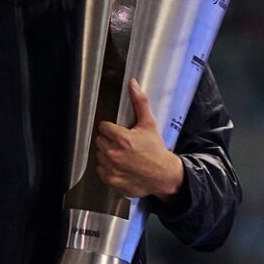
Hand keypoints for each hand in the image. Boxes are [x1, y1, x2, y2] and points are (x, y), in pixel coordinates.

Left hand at [95, 78, 184, 199]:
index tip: (120, 133)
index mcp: (122, 138)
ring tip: (123, 156)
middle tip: (124, 145)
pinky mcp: (111, 180)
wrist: (164, 175)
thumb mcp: (149, 124)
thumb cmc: (156, 149)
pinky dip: (108, 168)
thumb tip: (132, 83)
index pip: (103, 127)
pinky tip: (120, 166)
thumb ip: (139, 102)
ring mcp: (111, 168)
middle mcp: (114, 153)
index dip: (112, 129)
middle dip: (109, 141)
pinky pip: (100, 170)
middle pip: (100, 140)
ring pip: (99, 155)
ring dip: (108, 154)